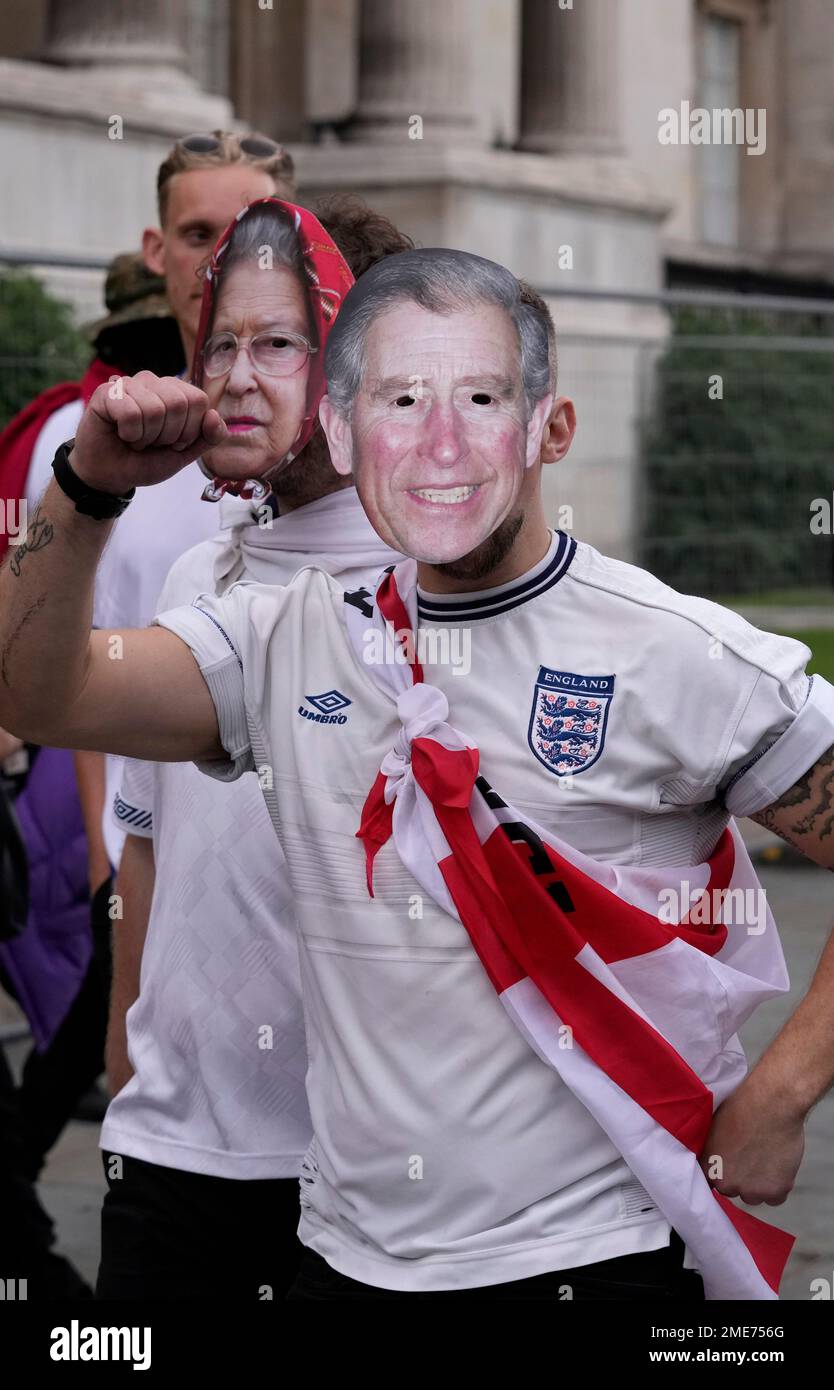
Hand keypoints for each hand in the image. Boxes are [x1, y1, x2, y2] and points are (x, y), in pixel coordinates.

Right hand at [70, 371, 226, 494]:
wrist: (112, 475)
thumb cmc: (146, 460)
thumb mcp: (185, 453)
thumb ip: (208, 437)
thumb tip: (214, 415)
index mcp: (176, 392)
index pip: (198, 401)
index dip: (188, 430)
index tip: (172, 442)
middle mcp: (154, 382)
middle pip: (178, 403)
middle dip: (168, 435)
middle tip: (152, 442)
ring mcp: (130, 384)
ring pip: (154, 409)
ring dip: (146, 437)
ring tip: (136, 439)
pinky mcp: (107, 392)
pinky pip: (130, 413)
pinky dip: (129, 434)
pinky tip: (121, 433)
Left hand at [699, 1076, 804, 1204]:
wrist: (771, 1103)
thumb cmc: (741, 1107)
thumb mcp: (714, 1128)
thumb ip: (714, 1151)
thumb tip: (717, 1159)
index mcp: (708, 1167)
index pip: (713, 1181)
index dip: (725, 1171)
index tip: (733, 1163)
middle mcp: (726, 1184)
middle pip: (733, 1190)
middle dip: (741, 1178)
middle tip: (752, 1158)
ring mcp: (751, 1191)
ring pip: (754, 1196)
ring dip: (759, 1184)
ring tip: (766, 1160)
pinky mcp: (774, 1192)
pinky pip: (775, 1198)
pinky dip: (778, 1186)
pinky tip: (778, 1166)